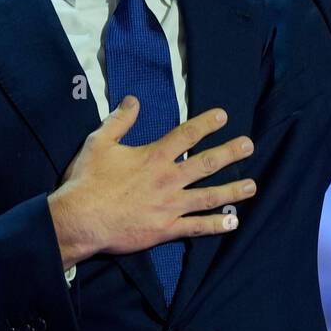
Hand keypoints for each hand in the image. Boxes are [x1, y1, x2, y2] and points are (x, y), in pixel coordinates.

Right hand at [47, 98, 257, 265]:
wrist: (78, 219)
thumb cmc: (87, 180)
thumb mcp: (99, 142)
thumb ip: (120, 120)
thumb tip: (133, 100)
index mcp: (154, 157)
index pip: (186, 135)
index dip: (207, 124)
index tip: (224, 116)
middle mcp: (167, 180)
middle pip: (206, 163)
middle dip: (230, 153)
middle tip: (249, 145)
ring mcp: (169, 206)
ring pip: (209, 197)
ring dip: (232, 190)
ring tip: (252, 185)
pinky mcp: (165, 230)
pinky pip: (196, 228)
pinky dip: (216, 225)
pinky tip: (233, 222)